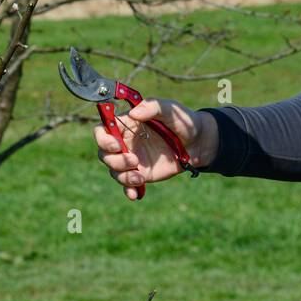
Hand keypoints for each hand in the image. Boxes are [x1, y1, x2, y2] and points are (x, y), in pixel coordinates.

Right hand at [93, 98, 217, 199]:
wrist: (197, 143)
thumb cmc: (182, 121)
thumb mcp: (169, 109)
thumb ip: (152, 107)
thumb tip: (133, 113)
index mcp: (126, 124)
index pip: (102, 131)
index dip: (103, 139)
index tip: (116, 145)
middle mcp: (125, 142)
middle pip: (104, 153)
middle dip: (114, 161)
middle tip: (134, 161)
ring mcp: (131, 159)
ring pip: (114, 170)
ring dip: (123, 177)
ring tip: (140, 178)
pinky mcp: (140, 173)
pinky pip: (127, 184)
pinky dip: (128, 190)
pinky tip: (135, 194)